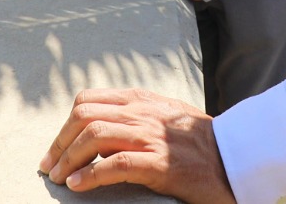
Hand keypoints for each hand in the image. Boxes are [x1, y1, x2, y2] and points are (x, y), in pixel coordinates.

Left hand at [39, 88, 233, 202]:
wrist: (235, 157)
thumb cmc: (199, 142)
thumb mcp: (164, 117)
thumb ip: (134, 117)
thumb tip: (99, 137)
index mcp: (140, 99)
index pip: (88, 100)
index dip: (65, 124)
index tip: (56, 148)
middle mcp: (142, 112)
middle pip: (83, 116)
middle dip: (60, 141)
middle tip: (49, 165)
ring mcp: (151, 136)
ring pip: (94, 136)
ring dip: (68, 158)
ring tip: (58, 177)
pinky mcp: (159, 163)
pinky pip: (115, 165)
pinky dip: (90, 175)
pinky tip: (78, 185)